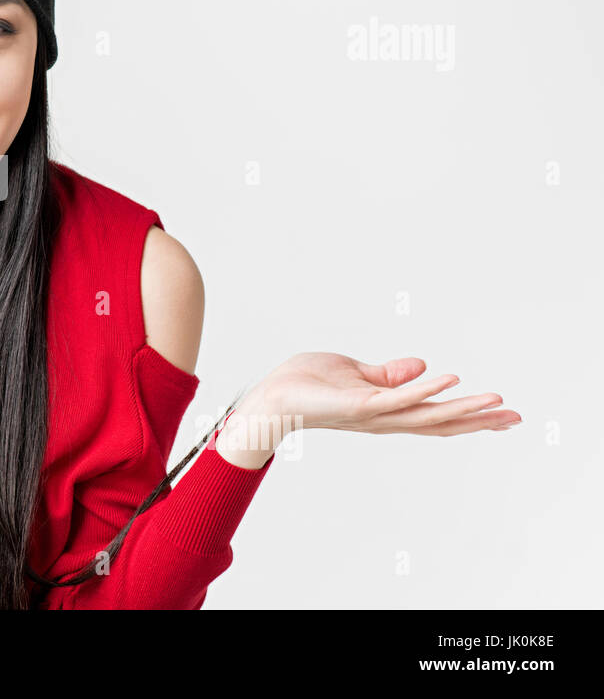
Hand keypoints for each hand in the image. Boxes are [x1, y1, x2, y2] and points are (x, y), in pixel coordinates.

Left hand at [254, 352, 520, 436]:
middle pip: (441, 422)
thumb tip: (424, 366)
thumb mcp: (356, 373)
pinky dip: (423, 389)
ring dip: (463, 407)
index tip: (503, 414)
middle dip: (479, 420)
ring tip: (498, 401)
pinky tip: (449, 379)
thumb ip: (388, 374)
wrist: (272, 396)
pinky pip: (396, 397)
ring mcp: (374, 413)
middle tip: (517, 417)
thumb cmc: (307, 385)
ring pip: (427, 414)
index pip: (435, 415)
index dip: (469, 414)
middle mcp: (385, 418)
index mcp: (387, 410)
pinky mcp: (358, 404)